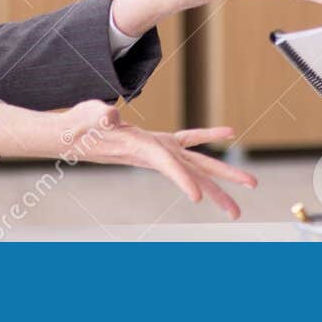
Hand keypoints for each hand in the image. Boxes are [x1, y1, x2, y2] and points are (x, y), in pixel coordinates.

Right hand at [0, 99, 256, 218]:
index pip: (165, 165)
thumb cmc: (79, 124)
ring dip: (222, 174)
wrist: (72, 134)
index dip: (181, 179)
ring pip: (196, 162)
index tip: (196, 198)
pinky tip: (227, 132)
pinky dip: (207, 135)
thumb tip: (108, 114)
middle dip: (218, 188)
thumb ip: (98, 116)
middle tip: (241, 207)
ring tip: (249, 185)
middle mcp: (155, 153)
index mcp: (141, 148)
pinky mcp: (158, 141)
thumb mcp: (88, 116)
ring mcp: (159, 148)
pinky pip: (188, 140)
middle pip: (193, 172)